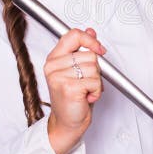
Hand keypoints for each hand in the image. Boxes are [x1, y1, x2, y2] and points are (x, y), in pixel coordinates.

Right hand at [44, 28, 105, 153]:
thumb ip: (83, 49)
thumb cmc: (73, 97)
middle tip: (86, 82)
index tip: (99, 50)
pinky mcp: (68, 87)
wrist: (67, 122)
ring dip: (97, 82)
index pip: (73, 35)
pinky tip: (87, 97)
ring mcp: (59, 77)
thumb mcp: (77, 70)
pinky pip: (95, 82)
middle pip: (90, 55)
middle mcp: (53, 66)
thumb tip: (91, 30)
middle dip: (96, 70)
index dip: (90, 40)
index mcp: (54, 57)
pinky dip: (97, 91)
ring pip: (94, 68)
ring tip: (86, 91)